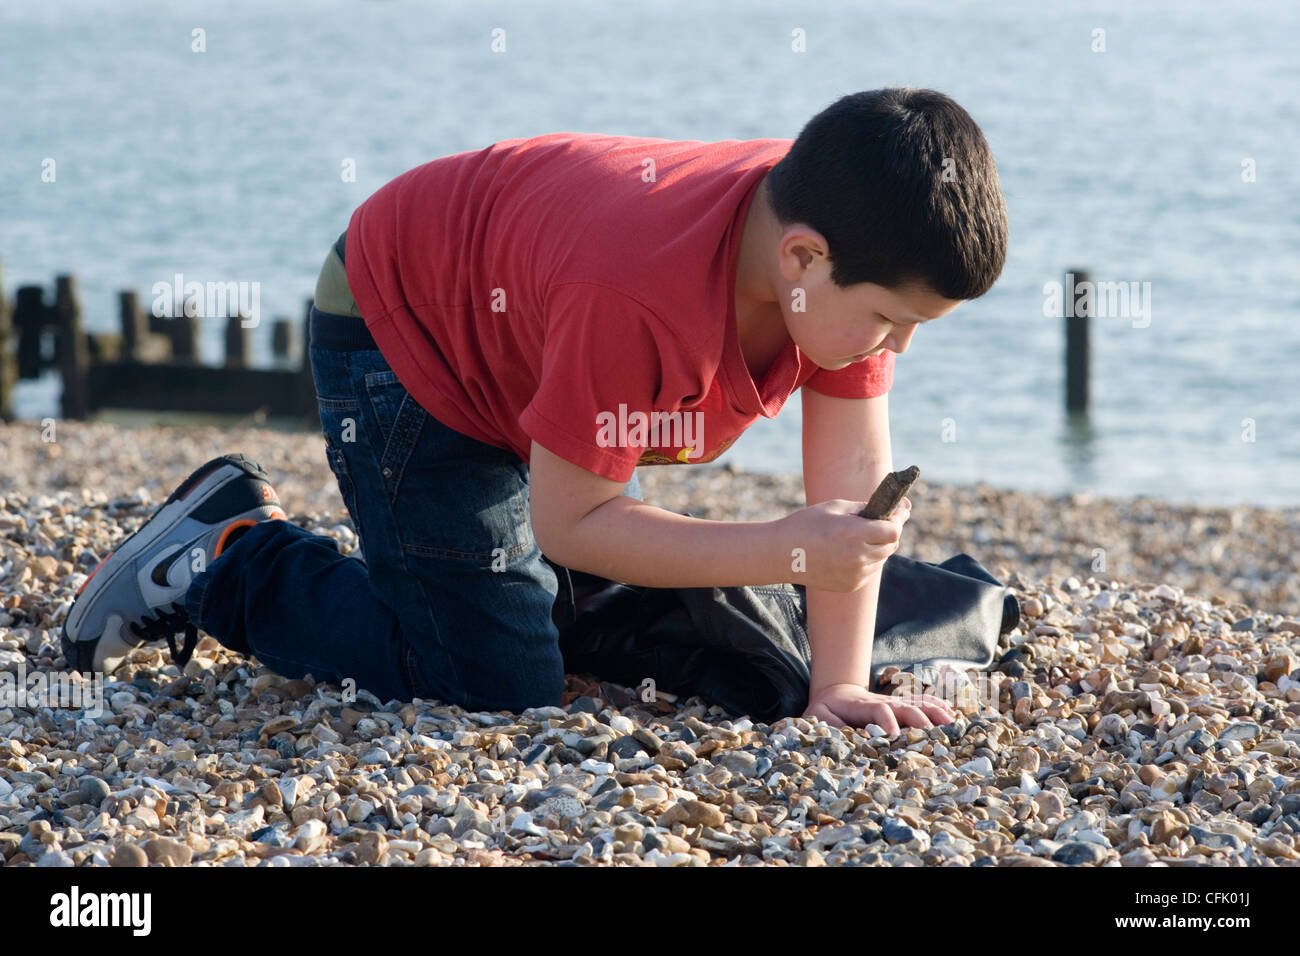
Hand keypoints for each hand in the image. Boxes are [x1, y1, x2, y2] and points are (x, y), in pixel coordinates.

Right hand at [780, 496, 910, 591]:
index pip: (894, 529)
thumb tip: (890, 509)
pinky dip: (867, 561)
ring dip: (878, 547)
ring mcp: (856, 574)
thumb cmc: (806, 524)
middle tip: (880, 522)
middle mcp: (859, 557)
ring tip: (858, 538)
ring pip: (881, 559)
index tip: (900, 510)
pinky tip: (849, 553)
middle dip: (889, 532)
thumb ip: (865, 508)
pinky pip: (870, 571)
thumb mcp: (835, 507)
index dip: (898, 519)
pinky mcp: (851, 585)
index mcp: (855, 533)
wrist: (781, 554)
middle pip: (891, 545)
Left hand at [803, 681, 955, 734]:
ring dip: (934, 712)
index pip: (879, 710)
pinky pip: (922, 704)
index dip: (887, 721)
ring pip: (917, 704)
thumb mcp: (818, 719)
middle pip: (905, 707)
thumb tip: (842, 741)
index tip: (893, 735)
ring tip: (951, 723)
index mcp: (863, 707)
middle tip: (932, 735)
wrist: (834, 695)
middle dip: (919, 720)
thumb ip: (828, 728)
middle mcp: (883, 703)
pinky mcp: (901, 707)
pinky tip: (952, 714)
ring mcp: (894, 703)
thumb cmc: (825, 713)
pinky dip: (936, 707)